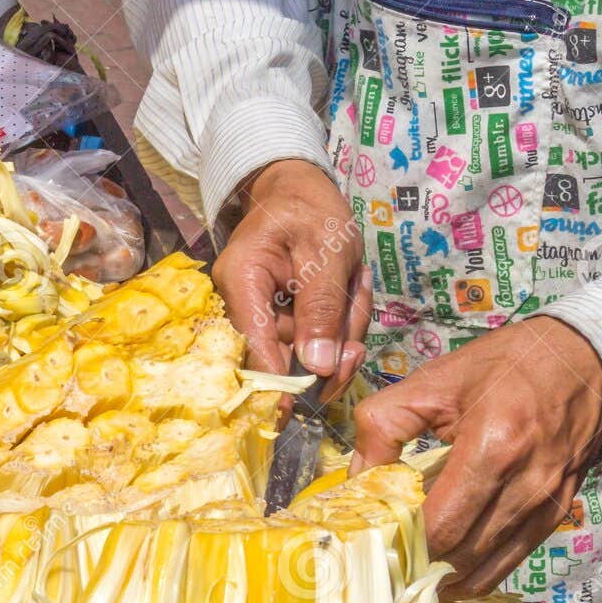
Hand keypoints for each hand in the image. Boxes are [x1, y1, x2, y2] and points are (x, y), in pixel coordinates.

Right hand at [213, 159, 370, 390]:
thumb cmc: (312, 210)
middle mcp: (241, 302)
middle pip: (285, 353)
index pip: (254, 344)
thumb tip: (318, 367)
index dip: (274, 382)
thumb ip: (323, 310)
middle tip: (360, 324)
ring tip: (357, 283)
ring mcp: (260, 312)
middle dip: (333, 343)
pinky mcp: (279, 316)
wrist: (300, 189)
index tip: (291, 412)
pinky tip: (350, 290)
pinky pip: (313, 336)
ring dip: (343, 327)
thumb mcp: (329, 253)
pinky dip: (340, 321)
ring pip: (307, 347)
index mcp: (242, 280)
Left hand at [349, 317, 601, 594]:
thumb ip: (383, 426)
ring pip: (487, 567)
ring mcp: (547, 503)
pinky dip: (477, 573)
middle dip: (418, 564)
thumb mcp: (433, 381)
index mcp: (493, 448)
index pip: (441, 524)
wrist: (584, 357)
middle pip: (461, 553)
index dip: (403, 543)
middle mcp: (526, 484)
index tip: (371, 544)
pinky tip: (448, 572)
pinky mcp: (558, 512)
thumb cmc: (504, 365)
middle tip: (381, 565)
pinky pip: (512, 560)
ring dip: (445, 576)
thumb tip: (356, 479)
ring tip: (407, 573)